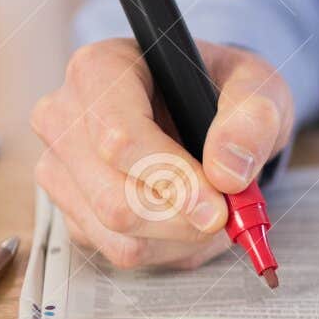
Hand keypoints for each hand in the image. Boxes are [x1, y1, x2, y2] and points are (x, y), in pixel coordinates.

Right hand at [30, 38, 293, 268]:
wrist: (209, 112)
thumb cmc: (223, 91)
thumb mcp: (256, 86)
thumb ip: (253, 118)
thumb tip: (228, 171)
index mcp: (100, 69)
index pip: (119, 138)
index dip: (171, 179)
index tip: (218, 206)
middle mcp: (65, 117)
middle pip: (114, 198)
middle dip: (182, 219)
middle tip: (228, 216)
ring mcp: (62, 167)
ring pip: (117, 233)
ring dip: (181, 237)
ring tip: (215, 211)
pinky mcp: (73, 209)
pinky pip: (120, 250)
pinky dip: (170, 248)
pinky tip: (191, 221)